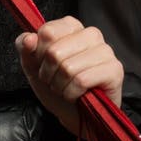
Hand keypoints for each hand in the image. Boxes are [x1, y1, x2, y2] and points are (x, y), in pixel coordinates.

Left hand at [14, 16, 123, 137]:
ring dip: (60, 85)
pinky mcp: (115, 70)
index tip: (44, 64)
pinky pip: (82, 81)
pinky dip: (72, 93)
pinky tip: (77, 94)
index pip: (47, 32)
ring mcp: (106, 51)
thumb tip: (29, 39)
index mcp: (71, 26)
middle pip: (55, 51)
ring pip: (68, 68)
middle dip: (49, 73)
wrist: (74, 114)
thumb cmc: (56, 85)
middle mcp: (91, 34)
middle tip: (55, 80)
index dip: (39, 53)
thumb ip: (25, 48)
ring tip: (65, 88)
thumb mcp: (33, 65)